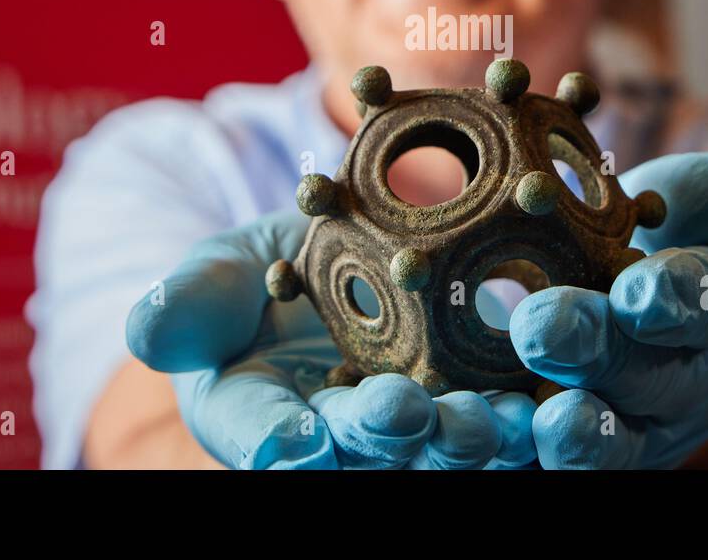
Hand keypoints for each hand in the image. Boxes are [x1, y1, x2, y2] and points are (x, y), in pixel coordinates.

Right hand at [126, 211, 536, 468]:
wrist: (339, 257)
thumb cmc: (263, 271)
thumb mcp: (221, 270)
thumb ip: (192, 301)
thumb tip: (148, 328)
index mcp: (257, 413)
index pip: (258, 435)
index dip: (273, 442)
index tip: (294, 442)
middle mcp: (332, 437)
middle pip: (358, 450)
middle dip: (384, 439)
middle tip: (412, 419)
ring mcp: (404, 426)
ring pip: (434, 446)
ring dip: (467, 438)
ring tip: (502, 420)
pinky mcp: (468, 402)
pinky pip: (497, 416)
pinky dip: (527, 413)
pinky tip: (559, 397)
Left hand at [509, 153, 707, 468]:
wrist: (651, 324)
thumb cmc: (666, 248)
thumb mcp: (692, 213)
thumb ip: (699, 196)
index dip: (678, 297)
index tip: (639, 290)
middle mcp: (683, 385)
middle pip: (646, 376)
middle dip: (592, 352)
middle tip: (538, 326)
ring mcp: (632, 431)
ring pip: (605, 443)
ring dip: (569, 433)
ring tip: (535, 417)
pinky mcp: (573, 454)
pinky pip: (546, 462)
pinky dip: (512, 453)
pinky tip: (473, 439)